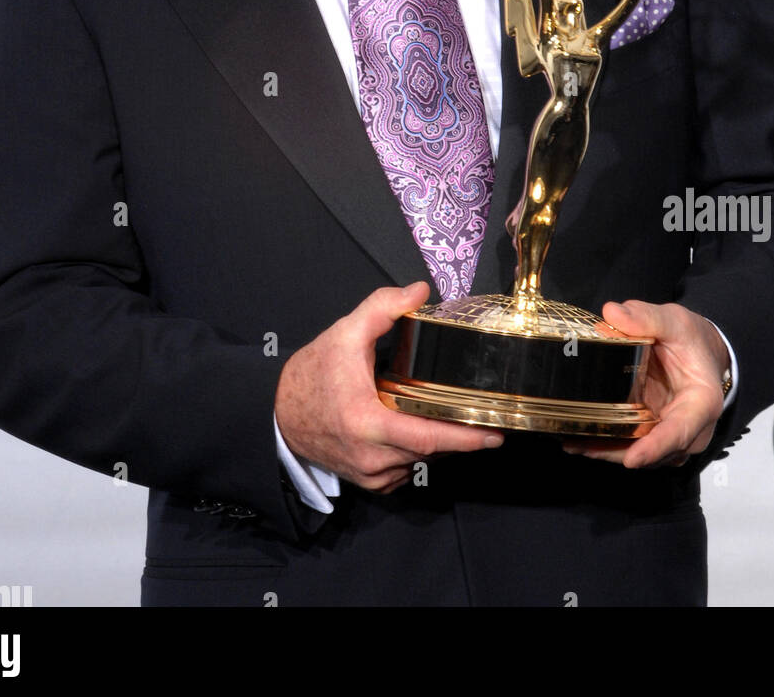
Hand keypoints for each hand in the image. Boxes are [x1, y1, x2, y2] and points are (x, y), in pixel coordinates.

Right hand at [275, 281, 503, 492]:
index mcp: (367, 422)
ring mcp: (370, 474)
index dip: (464, 439)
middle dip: (457, 435)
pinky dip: (418, 452)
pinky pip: (406, 470)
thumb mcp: (345, 333)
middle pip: (430, 450)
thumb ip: (382, 307)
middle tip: (481, 414)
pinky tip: (419, 429)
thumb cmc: (312, 374)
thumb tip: (419, 291)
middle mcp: (371, 456)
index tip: (495, 435)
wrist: (278, 413)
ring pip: (420, 462)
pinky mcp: (369, 482)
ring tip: (449, 417)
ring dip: (437, 442)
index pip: (427, 437)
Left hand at [563, 300, 728, 467]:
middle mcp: (690, 429)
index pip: (680, 431)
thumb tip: (612, 314)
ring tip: (573, 443)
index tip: (632, 458)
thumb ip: (646, 318)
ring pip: (640, 453)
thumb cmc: (692, 341)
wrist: (700, 351)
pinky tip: (580, 439)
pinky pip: (632, 445)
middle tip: (581, 445)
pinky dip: (607, 445)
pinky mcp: (653, 433)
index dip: (656, 447)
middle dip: (618, 451)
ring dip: (607, 451)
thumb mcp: (674, 321)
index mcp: (701, 403)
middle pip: (655, 451)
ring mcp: (671, 435)